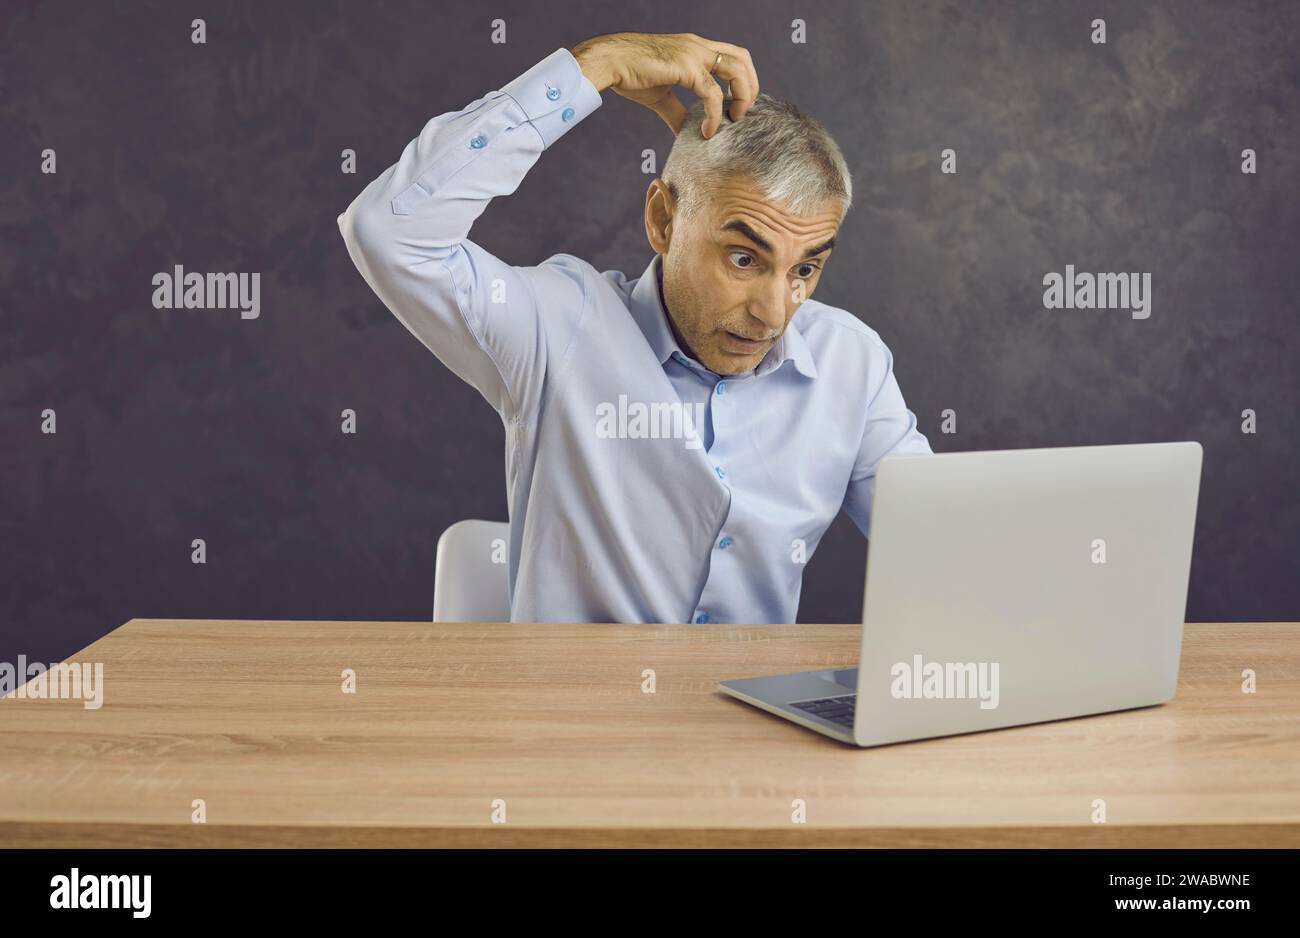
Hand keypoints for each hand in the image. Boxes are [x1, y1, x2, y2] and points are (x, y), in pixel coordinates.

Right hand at [571, 31, 759, 137]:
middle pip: (743, 59)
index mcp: (695, 48)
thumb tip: (685, 134)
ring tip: (733, 121)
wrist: (609, 62)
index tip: (735, 106)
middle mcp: (698, 46)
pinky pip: (712, 93)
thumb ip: (677, 113)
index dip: (742, 80)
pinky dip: (715, 114)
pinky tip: (707, 130)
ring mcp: (694, 54)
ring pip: (736, 70)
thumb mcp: (661, 96)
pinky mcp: (686, 67)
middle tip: (741, 114)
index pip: (733, 56)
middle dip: (749, 88)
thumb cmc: (630, 75)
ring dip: (741, 97)